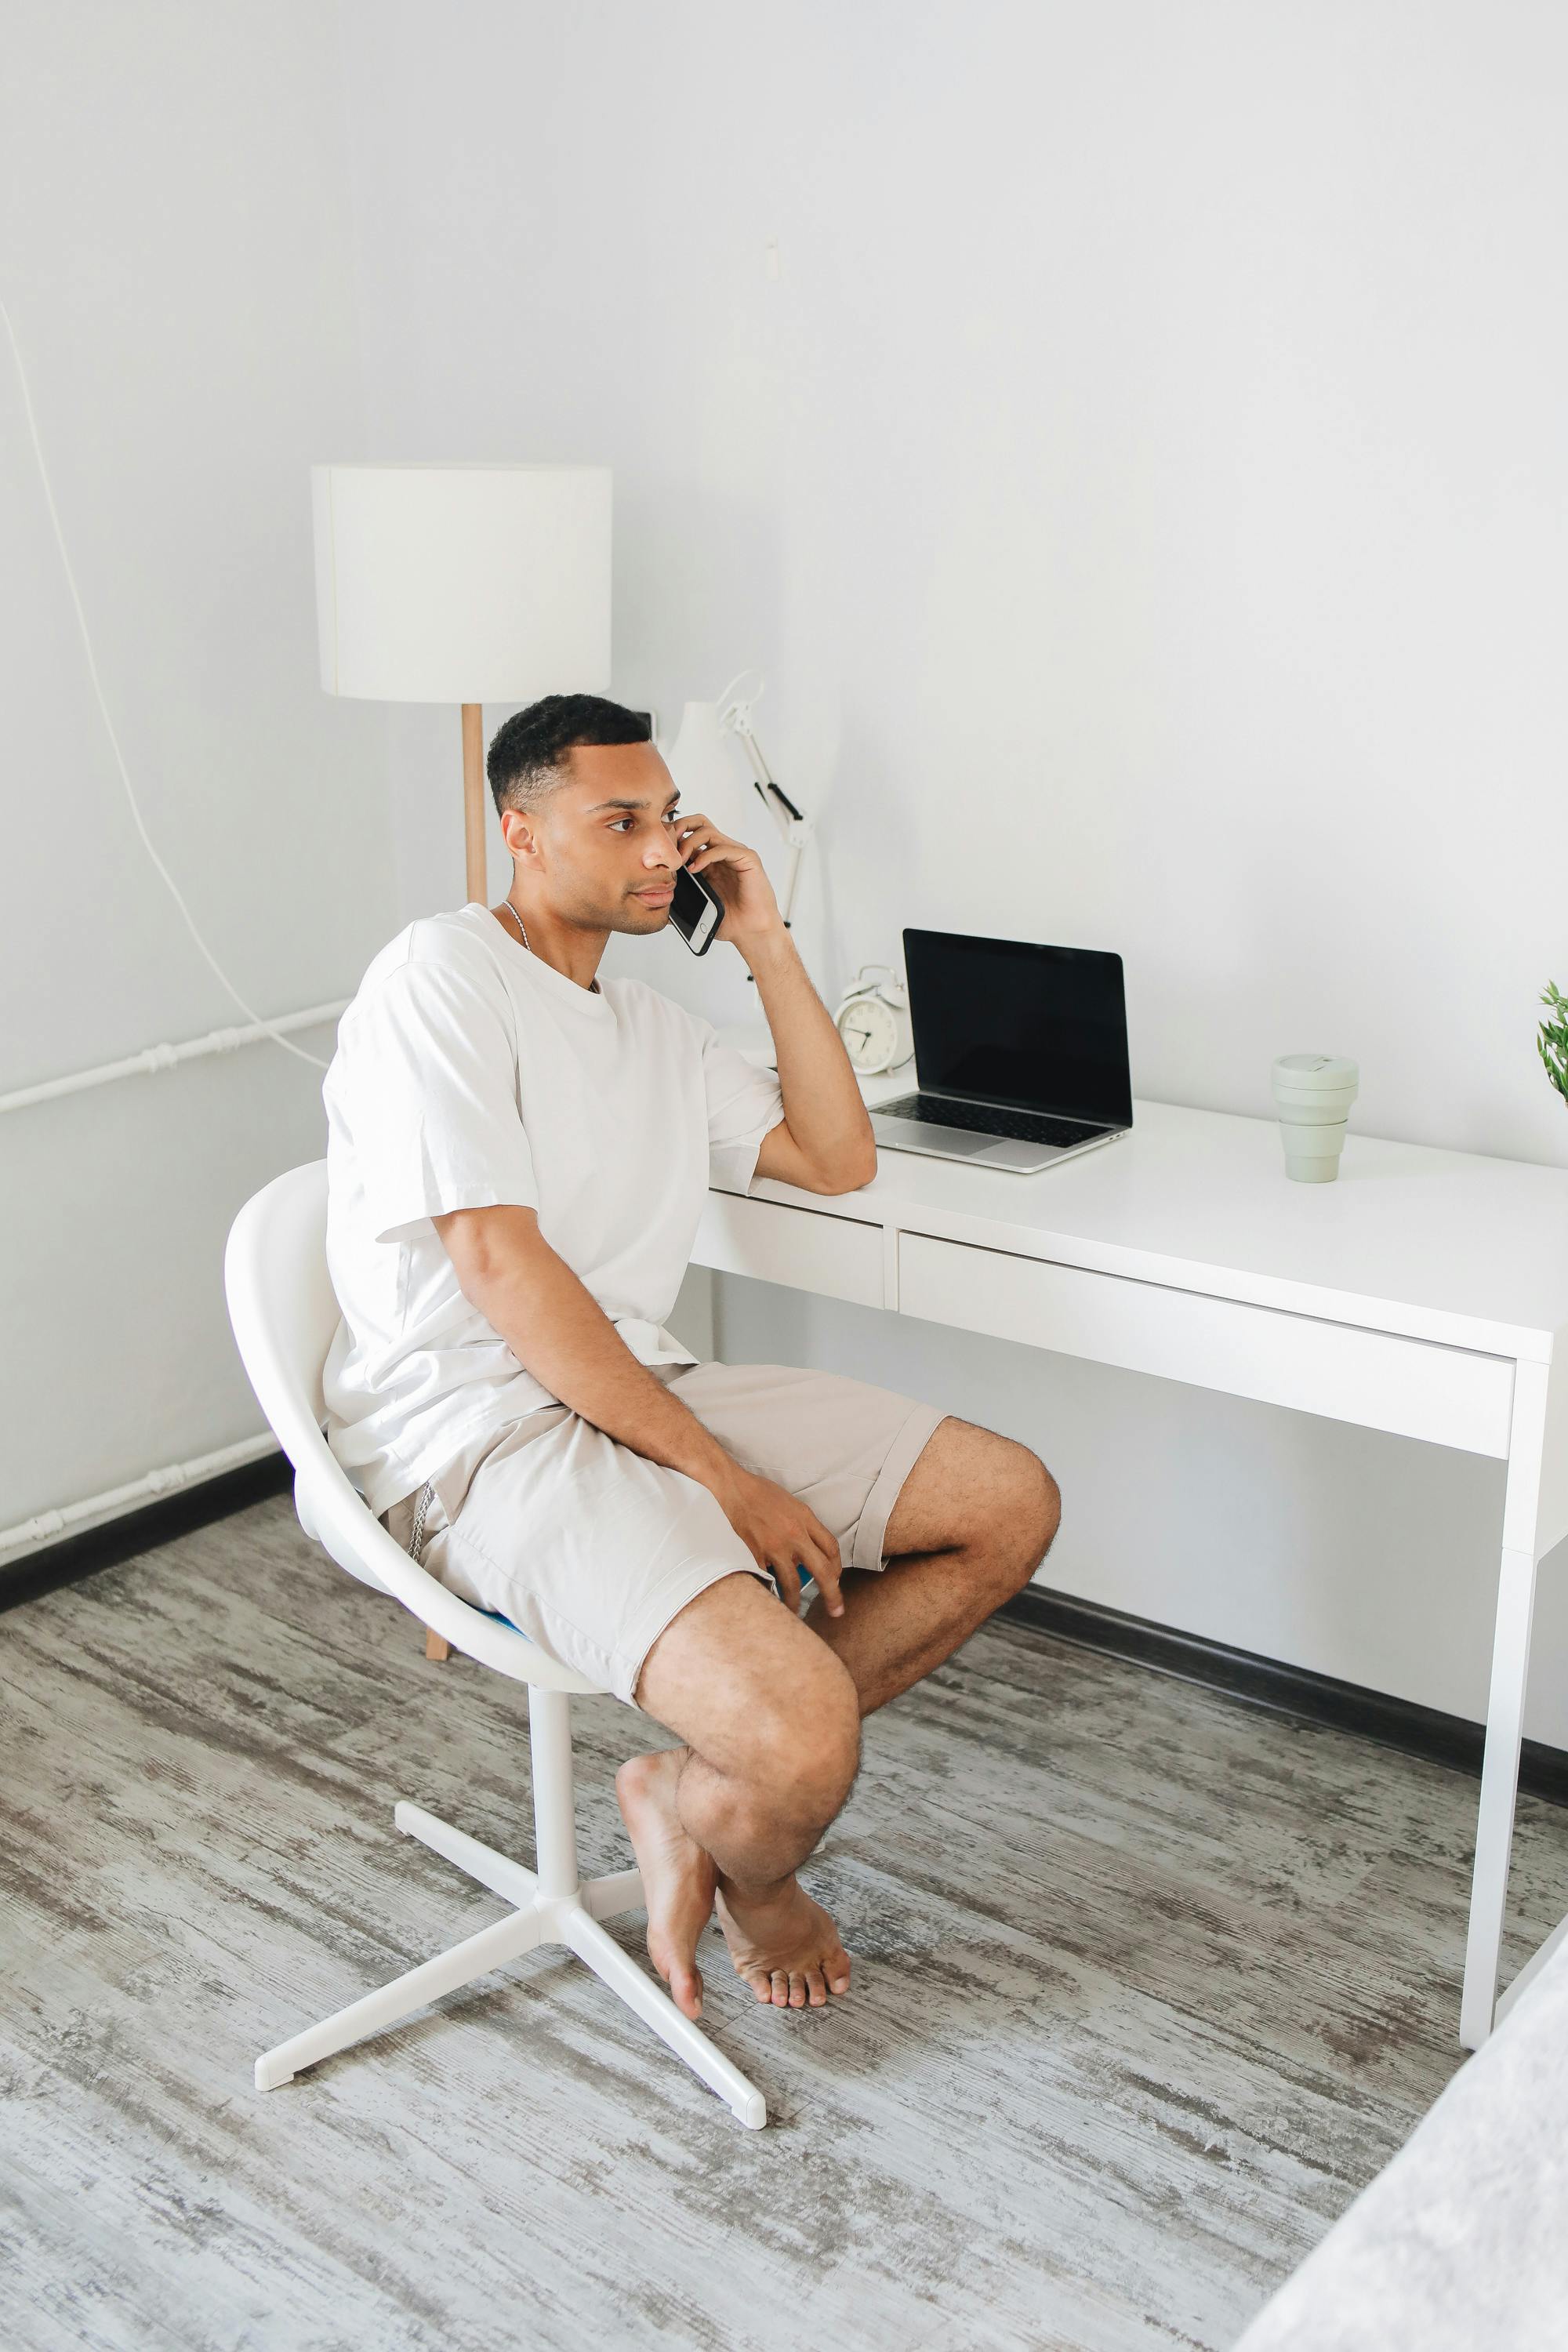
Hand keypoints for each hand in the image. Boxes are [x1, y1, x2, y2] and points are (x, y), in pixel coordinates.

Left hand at [671, 812, 782, 948]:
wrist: (751, 932)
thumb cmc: (729, 920)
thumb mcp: (695, 905)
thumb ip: (679, 895)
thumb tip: (654, 896)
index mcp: (710, 860)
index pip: (689, 834)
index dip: (672, 838)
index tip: (658, 852)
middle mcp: (722, 853)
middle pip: (699, 823)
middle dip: (679, 827)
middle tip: (667, 846)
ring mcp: (735, 854)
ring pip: (708, 831)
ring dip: (689, 842)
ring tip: (680, 861)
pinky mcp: (748, 859)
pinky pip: (723, 848)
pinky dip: (705, 855)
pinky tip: (695, 869)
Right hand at [710, 1462, 845, 1615]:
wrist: (734, 1489)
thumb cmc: (762, 1493)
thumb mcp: (792, 1504)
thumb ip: (804, 1526)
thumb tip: (809, 1551)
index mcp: (805, 1519)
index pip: (832, 1548)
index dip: (837, 1567)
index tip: (836, 1579)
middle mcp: (794, 1535)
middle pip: (822, 1570)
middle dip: (832, 1594)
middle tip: (836, 1611)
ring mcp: (774, 1547)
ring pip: (792, 1583)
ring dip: (795, 1601)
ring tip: (795, 1611)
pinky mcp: (755, 1554)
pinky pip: (766, 1579)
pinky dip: (769, 1589)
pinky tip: (769, 1596)